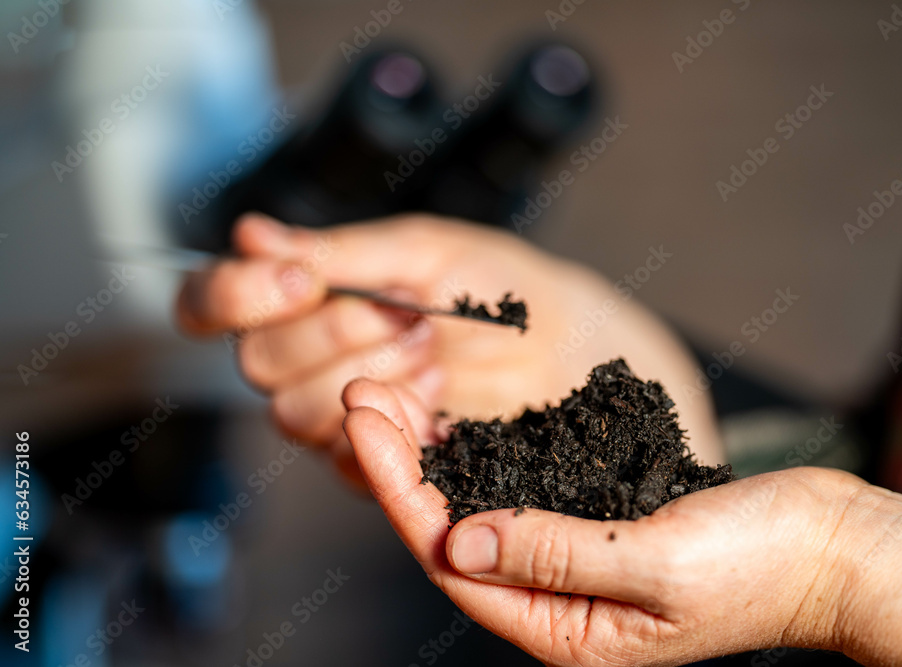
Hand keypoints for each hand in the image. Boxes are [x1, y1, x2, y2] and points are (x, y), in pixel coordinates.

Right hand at [176, 214, 724, 487]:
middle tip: (406, 315)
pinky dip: (396, 418)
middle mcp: (311, 359)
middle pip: (258, 363)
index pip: (211, 303)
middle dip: (332, 333)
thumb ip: (337, 254)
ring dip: (367, 373)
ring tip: (432, 350)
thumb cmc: (502, 290)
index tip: (301, 278)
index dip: (234, 293)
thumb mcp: (424, 254)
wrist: (572, 350)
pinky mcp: (378, 464)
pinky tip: (441, 396)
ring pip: (294, 412)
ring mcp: (342, 415)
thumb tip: (250, 233)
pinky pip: (347, 455)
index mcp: (309, 299)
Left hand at [342, 378, 901, 665]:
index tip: (366, 421)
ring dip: (431, 454)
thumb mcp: (658, 566)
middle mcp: (553, 605)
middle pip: (449, 530)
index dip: (399, 486)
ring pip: (476, 509)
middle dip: (400, 461)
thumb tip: (457, 539)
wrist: (831, 549)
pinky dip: (479, 457)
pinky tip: (454, 422)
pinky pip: (516, 495)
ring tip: (392, 393)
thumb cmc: (762, 565)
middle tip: (363, 391)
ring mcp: (569, 566)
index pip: (450, 557)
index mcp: (561, 631)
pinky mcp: (590, 528)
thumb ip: (557, 555)